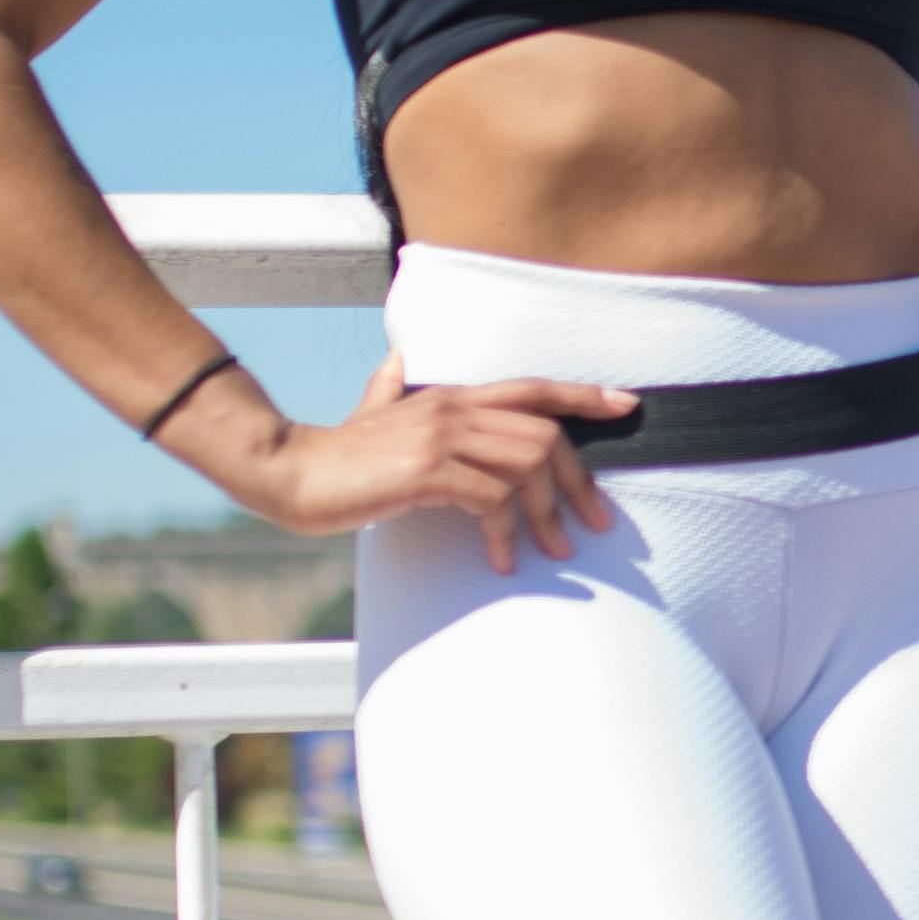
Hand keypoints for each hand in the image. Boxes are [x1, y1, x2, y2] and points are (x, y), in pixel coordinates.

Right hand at [218, 358, 632, 576]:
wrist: (292, 472)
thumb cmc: (336, 452)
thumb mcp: (371, 410)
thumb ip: (389, 385)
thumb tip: (397, 359)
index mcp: (450, 396)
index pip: (531, 387)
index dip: (582, 394)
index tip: (626, 404)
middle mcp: (453, 408)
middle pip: (544, 435)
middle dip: (580, 483)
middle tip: (594, 525)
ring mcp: (442, 436)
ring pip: (527, 465)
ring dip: (548, 515)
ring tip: (554, 552)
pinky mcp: (429, 470)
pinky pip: (493, 499)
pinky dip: (506, 533)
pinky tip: (502, 559)